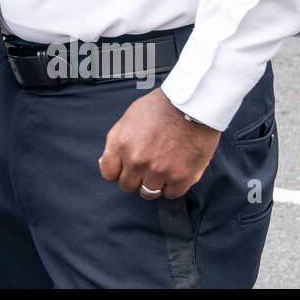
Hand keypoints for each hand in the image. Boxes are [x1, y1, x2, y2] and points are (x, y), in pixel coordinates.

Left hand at [98, 89, 220, 200]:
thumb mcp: (128, 119)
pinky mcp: (181, 177)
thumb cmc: (161, 107)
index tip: (124, 168)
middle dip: (135, 178)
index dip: (117, 171)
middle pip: (127, 186)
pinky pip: (171, 194)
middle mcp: (137, 160)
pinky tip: (175, 172)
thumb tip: (107, 163)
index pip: (108, 173)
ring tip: (161, 169)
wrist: (192, 105)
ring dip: (153, 184)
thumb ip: (116, 142)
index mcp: (121, 144)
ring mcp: (159, 171)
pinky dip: (172, 186)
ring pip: (148, 193)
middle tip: (145, 167)